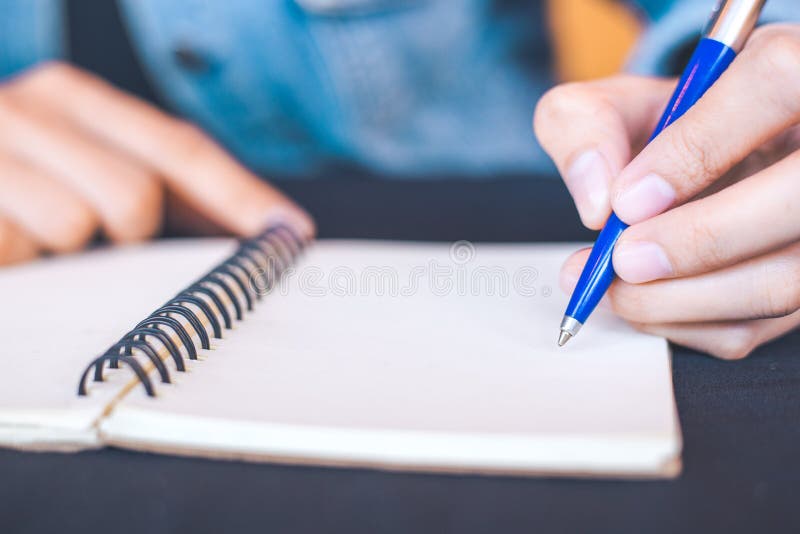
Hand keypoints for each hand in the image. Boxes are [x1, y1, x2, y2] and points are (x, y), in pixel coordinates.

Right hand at [0, 62, 313, 265]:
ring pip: (76, 226)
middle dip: (124, 235)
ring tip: (27, 234)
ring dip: (61, 250)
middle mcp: (29, 108)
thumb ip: (146, 180)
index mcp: (72, 99)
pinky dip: (16, 262)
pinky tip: (3, 247)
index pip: (180, 149)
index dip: (239, 195)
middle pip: (135, 197)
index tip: (288, 234)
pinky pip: (18, 250)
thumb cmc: (8, 185)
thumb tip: (246, 227)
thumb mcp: (73, 164)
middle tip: (85, 235)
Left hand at [534, 24, 799, 359]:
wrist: (703, 167)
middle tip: (621, 260)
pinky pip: (757, 326)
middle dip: (698, 242)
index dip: (695, 149)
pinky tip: (643, 304)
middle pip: (796, 199)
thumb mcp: (614, 106)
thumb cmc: (661, 133)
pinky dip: (688, 325)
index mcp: (791, 70)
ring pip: (783, 279)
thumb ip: (584, 125)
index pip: (773, 84)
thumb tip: (598, 201)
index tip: (625, 200)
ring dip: (683, 299)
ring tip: (615, 287)